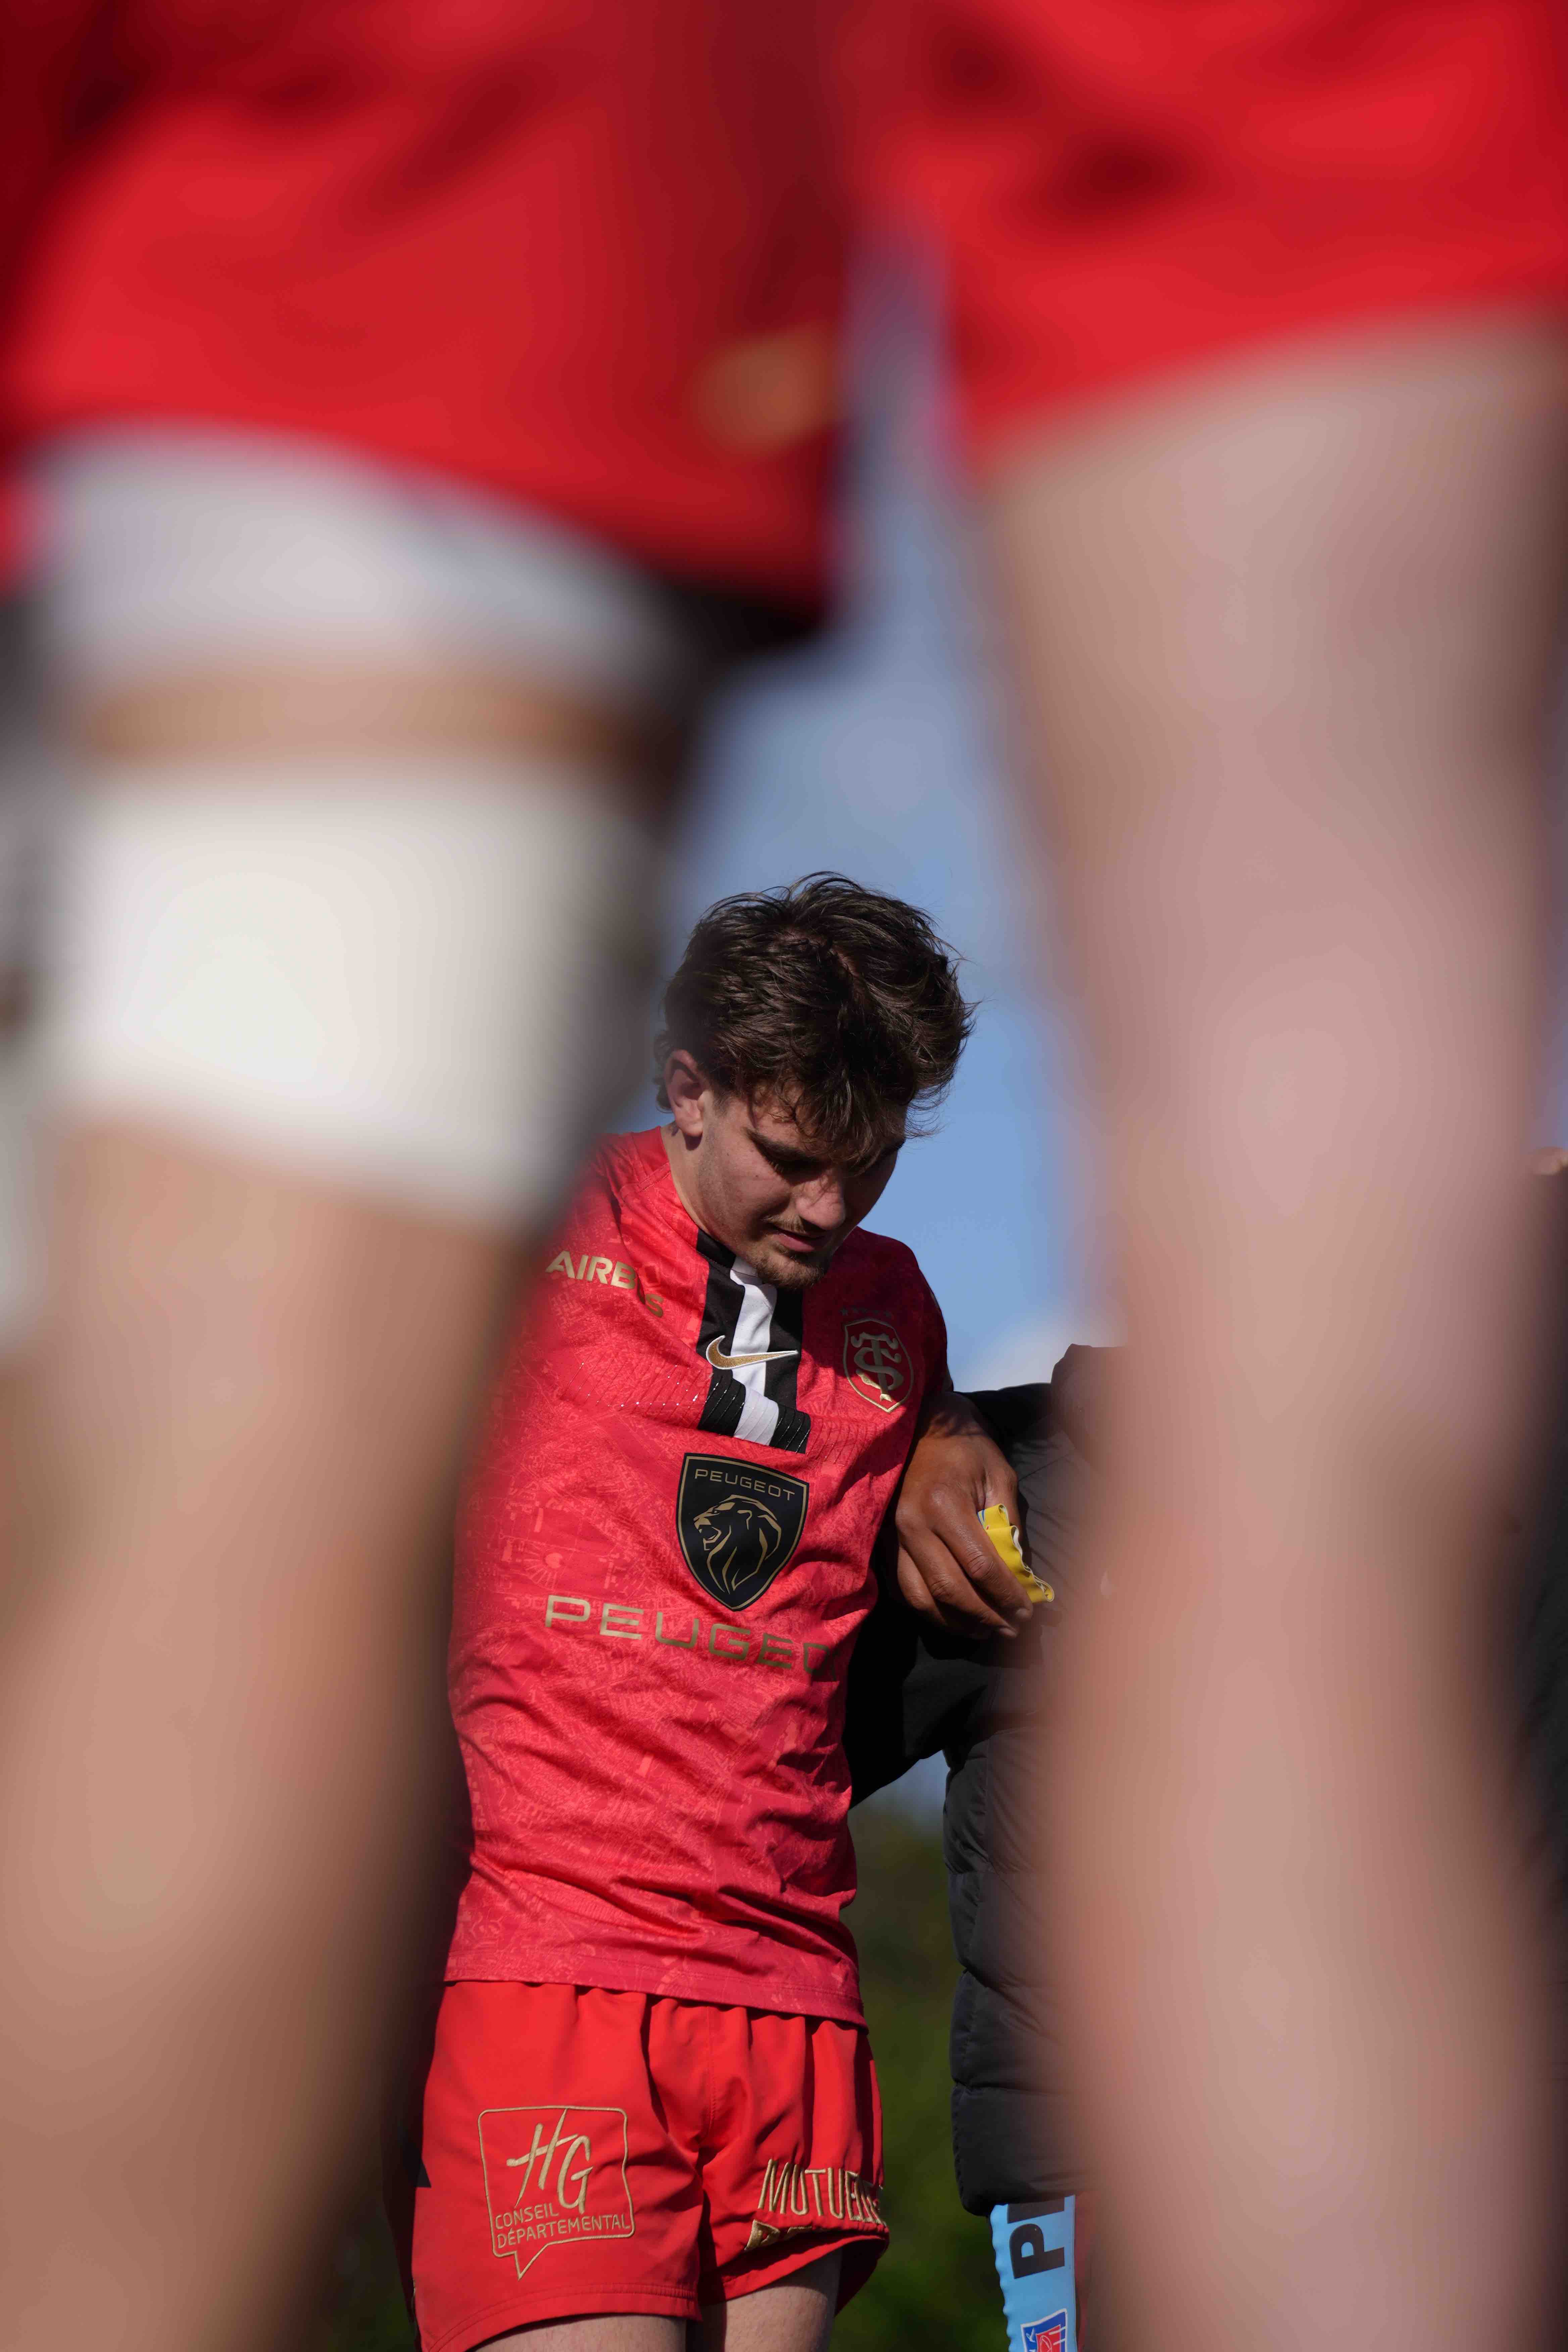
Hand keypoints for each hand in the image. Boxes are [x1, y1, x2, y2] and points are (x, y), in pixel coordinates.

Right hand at [893, 1392, 1030, 1638]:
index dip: (1006, 1595)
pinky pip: (902, 1591)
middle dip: (985, 1616)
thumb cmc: (966, 1449)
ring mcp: (894, 1537)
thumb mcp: (999, 1475)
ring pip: (922, 1598)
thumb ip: (1010, 1525)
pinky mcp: (884, 1544)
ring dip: (955, 1623)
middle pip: (950, 1590)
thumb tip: (1022, 1574)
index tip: (1027, 1611)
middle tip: (1011, 1628)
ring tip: (984, 1630)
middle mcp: (914, 1525)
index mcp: (945, 1504)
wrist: (922, 1426)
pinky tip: (951, 1616)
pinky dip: (928, 1610)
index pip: (980, 1566)